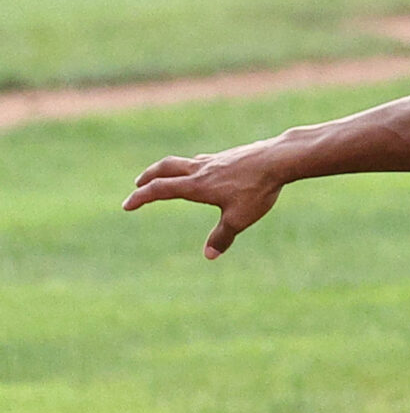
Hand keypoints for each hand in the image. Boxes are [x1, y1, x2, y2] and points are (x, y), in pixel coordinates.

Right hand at [123, 144, 285, 258]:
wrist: (278, 159)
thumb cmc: (258, 189)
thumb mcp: (240, 219)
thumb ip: (222, 237)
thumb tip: (209, 255)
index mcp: (196, 186)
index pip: (159, 190)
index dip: (140, 197)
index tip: (127, 205)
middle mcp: (200, 170)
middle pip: (165, 168)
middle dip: (148, 177)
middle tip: (138, 184)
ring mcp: (214, 161)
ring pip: (182, 162)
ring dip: (168, 169)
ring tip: (167, 177)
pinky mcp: (228, 156)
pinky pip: (202, 161)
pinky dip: (191, 167)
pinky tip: (202, 172)